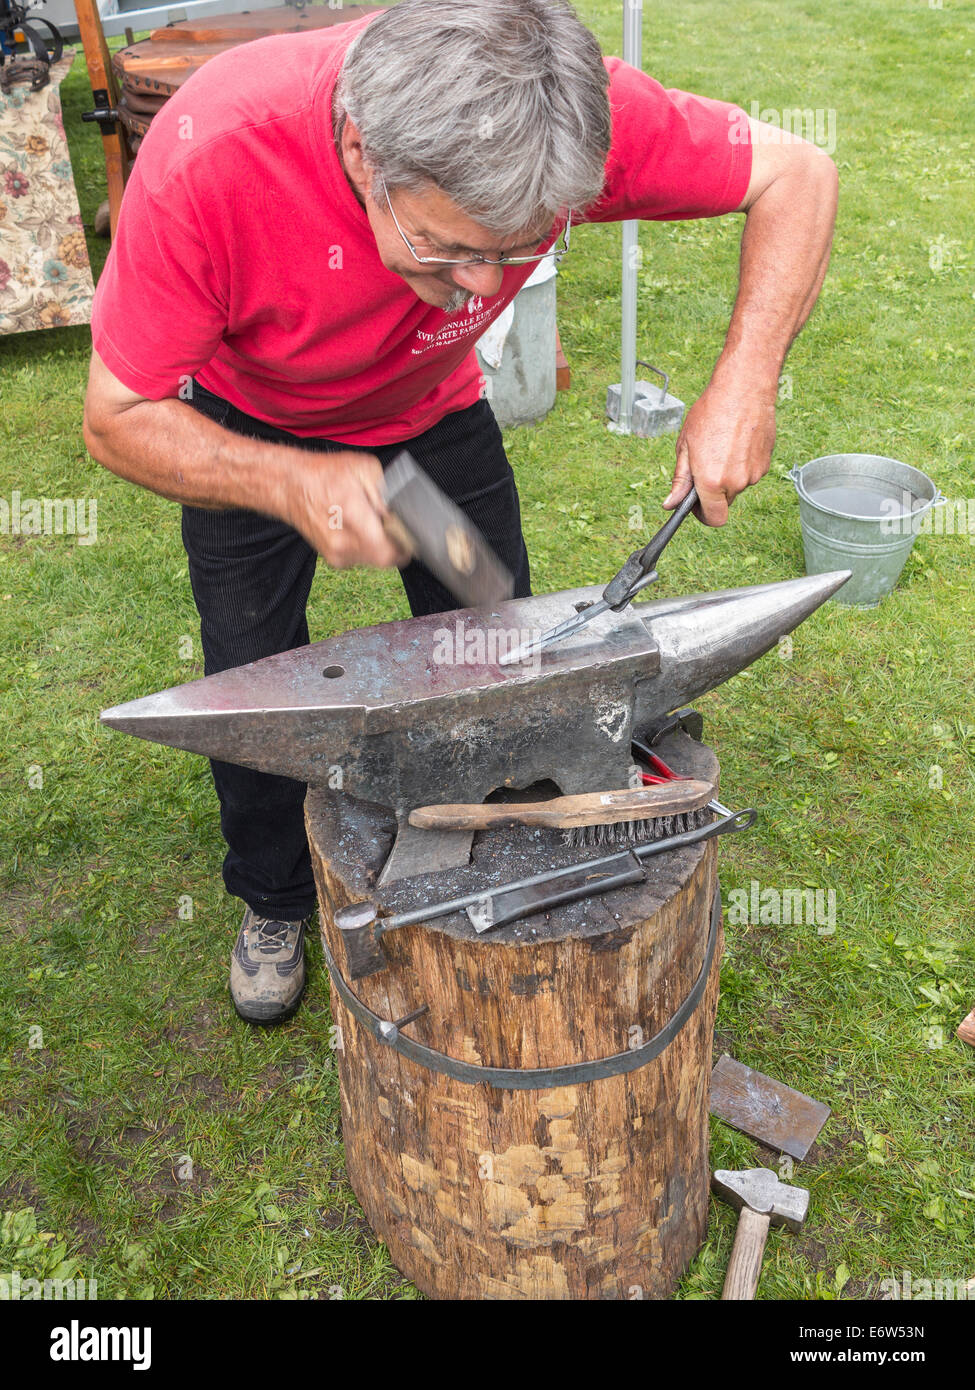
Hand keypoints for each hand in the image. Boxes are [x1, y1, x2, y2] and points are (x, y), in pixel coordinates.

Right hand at [285, 450, 410, 568]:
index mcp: (354, 518)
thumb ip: (388, 492)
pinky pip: (361, 559)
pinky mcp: (333, 559)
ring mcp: (337, 554)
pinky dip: (365, 547)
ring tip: (370, 523)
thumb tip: (400, 514)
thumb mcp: (365, 468)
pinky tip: (357, 528)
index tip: (409, 536)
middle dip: (393, 544)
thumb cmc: (326, 474)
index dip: (405, 547)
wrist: (290, 486)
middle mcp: (344, 543)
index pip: (391, 553)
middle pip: (385, 559)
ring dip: (379, 546)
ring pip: (374, 560)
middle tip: (391, 526)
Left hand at [662, 381, 776, 525]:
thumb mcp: (685, 447)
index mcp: (712, 482)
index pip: (713, 519)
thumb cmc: (711, 413)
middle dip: (714, 491)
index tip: (696, 505)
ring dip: (728, 475)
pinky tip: (736, 442)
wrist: (744, 389)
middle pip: (724, 502)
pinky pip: (750, 472)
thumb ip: (680, 480)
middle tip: (706, 463)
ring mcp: (754, 474)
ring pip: (737, 486)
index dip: (703, 515)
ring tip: (722, 446)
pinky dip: (742, 464)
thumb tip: (670, 504)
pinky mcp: (766, 463)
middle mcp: (736, 482)